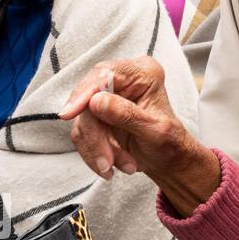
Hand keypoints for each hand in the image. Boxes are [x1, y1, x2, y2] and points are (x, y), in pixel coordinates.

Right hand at [59, 56, 219, 214]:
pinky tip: (112, 166)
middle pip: (89, 100)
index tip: (68, 114)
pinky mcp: (94, 115)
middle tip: (107, 163)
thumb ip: (128, 115)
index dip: (84, 93)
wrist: (167, 159)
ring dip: (99, 149)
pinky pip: (81, 134)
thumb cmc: (170, 142)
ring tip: (125, 166)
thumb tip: (96, 101)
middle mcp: (122, 80)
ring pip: (83, 121)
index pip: (106, 74)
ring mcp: (106, 97)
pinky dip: (94, 153)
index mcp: (144, 73)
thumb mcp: (155, 131)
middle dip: (96, 136)